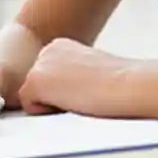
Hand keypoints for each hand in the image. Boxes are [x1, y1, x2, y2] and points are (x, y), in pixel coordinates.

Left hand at [18, 38, 134, 116]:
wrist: (127, 83)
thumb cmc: (119, 83)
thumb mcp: (91, 70)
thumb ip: (73, 74)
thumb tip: (65, 91)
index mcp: (61, 46)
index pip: (49, 78)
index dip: (67, 91)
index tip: (88, 88)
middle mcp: (47, 50)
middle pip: (38, 87)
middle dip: (56, 97)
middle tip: (84, 94)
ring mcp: (39, 64)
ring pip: (34, 97)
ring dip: (53, 103)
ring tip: (79, 97)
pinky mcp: (35, 81)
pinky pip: (30, 107)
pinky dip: (47, 111)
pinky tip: (70, 101)